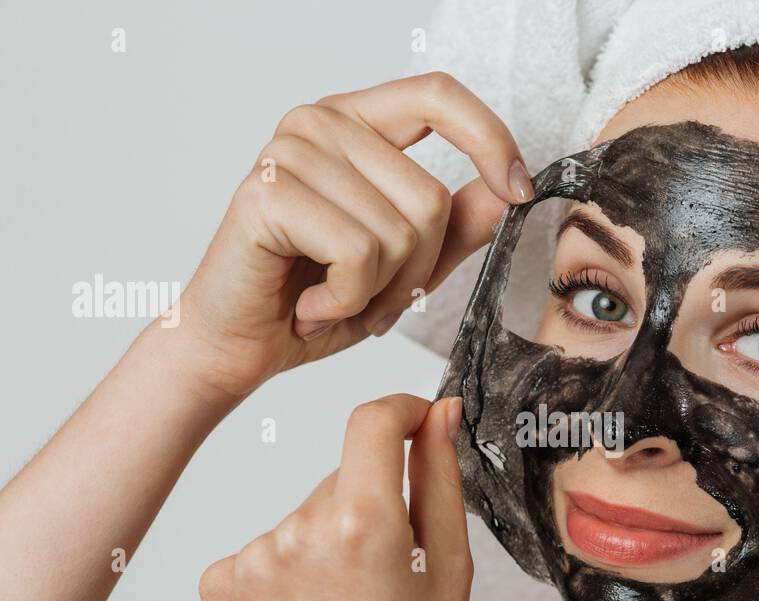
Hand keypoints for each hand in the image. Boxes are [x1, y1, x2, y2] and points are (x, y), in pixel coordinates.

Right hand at [174, 72, 531, 400]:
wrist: (239, 345)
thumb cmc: (315, 301)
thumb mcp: (405, 264)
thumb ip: (457, 225)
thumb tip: (510, 190)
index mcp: (357, 123)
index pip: (439, 95)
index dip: (490, 138)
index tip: (519, 190)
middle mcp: (321, 122)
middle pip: (432, 197)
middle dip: (416, 272)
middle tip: (369, 298)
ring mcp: (292, 150)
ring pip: (400, 231)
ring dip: (378, 292)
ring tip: (335, 301)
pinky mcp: (270, 191)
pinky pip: (359, 254)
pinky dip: (346, 300)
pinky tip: (310, 307)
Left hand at [198, 394, 472, 600]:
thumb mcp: (451, 572)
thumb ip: (441, 478)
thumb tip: (440, 413)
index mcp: (363, 521)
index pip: (373, 421)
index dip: (403, 413)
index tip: (418, 423)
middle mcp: (296, 530)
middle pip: (340, 479)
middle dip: (370, 507)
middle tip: (390, 580)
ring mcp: (250, 558)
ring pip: (303, 517)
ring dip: (327, 543)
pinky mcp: (219, 583)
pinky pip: (265, 551)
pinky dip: (288, 574)